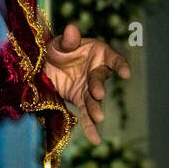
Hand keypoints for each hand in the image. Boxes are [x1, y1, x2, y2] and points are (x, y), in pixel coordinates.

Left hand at [41, 23, 131, 144]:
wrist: (43, 63)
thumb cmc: (57, 48)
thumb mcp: (59, 42)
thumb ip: (67, 39)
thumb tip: (71, 28)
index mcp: (98, 54)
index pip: (113, 59)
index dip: (119, 64)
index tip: (124, 72)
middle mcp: (97, 72)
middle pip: (99, 80)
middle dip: (98, 87)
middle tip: (97, 94)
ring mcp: (88, 87)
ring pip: (93, 99)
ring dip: (95, 109)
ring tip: (97, 118)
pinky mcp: (79, 99)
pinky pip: (85, 114)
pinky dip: (89, 126)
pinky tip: (95, 139)